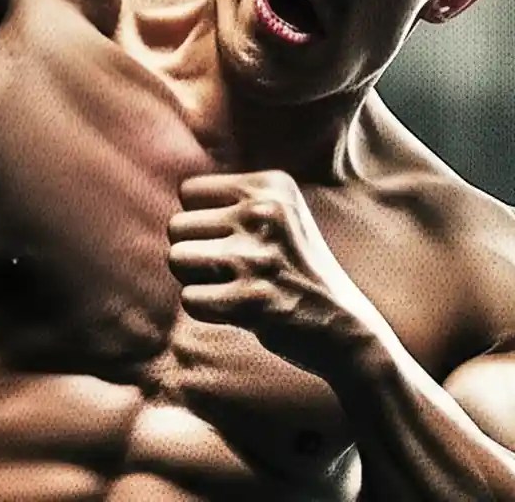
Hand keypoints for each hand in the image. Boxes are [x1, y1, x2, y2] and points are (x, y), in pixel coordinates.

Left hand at [167, 171, 379, 377]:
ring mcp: (257, 256)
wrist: (346, 327)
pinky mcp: (249, 299)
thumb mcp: (279, 215)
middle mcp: (265, 213)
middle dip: (194, 252)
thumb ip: (230, 199)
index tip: (235, 240)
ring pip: (177, 258)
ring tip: (232, 286)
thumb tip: (168, 190)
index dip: (202, 222)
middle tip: (232, 270)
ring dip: (195, 280)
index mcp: (272, 185)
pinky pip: (188, 298)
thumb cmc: (296, 269)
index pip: (189, 192)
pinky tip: (239, 310)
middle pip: (177, 226)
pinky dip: (206, 309)